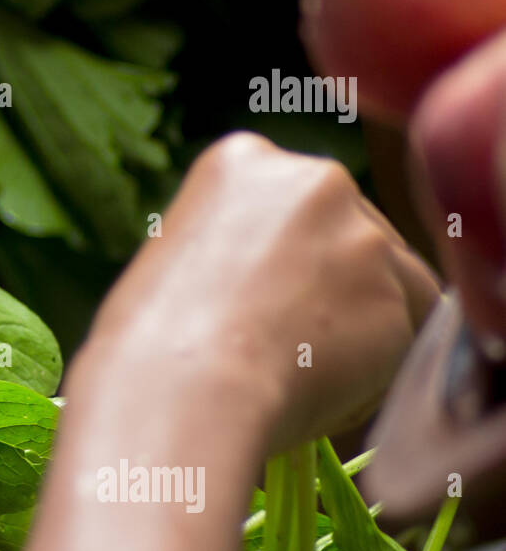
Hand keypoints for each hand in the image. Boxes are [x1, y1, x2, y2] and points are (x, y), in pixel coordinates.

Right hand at [78, 132, 439, 453]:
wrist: (177, 390)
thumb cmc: (151, 339)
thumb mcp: (185, 255)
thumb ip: (247, 243)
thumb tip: (298, 281)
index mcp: (246, 159)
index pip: (301, 204)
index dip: (287, 262)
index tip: (258, 302)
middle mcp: (318, 180)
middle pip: (355, 235)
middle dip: (334, 289)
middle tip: (278, 345)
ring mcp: (365, 238)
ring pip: (390, 289)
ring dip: (356, 332)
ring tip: (289, 374)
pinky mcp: (397, 300)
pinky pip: (400, 343)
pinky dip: (369, 376)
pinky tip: (310, 391)